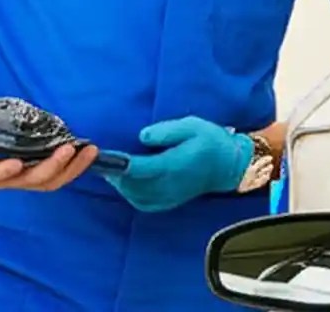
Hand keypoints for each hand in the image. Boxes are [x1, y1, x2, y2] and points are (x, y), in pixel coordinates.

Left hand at [0, 102, 99, 190]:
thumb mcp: (15, 127)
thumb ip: (36, 134)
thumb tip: (68, 127)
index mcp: (18, 173)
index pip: (52, 179)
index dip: (74, 169)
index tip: (92, 151)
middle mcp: (5, 179)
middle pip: (41, 183)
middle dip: (67, 169)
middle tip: (83, 151)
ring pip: (20, 181)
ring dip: (46, 167)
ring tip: (65, 152)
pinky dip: (5, 170)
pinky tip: (19, 163)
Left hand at [101, 116, 253, 212]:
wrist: (229, 166)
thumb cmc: (210, 141)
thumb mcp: (192, 126)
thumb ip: (166, 131)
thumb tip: (141, 136)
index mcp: (172, 166)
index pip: (138, 168)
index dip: (117, 163)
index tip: (101, 155)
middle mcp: (168, 185)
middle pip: (130, 184)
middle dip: (113, 172)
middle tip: (100, 157)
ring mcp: (168, 197)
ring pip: (133, 194)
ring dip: (119, 182)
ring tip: (110, 166)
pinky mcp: (168, 202)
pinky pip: (140, 201)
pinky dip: (128, 191)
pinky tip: (125, 180)